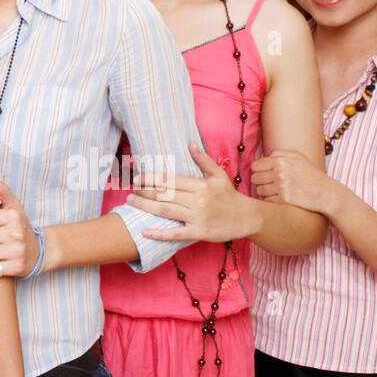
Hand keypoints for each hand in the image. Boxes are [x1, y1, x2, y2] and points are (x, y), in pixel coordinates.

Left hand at [126, 143, 260, 242]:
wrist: (246, 218)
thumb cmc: (229, 195)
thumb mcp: (218, 175)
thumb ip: (203, 159)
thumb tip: (191, 143)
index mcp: (200, 185)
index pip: (171, 180)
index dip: (152, 178)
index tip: (138, 178)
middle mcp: (198, 200)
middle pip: (166, 194)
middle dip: (145, 191)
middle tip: (131, 189)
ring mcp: (198, 217)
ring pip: (167, 211)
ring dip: (146, 206)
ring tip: (131, 202)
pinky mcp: (200, 232)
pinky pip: (177, 234)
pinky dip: (160, 233)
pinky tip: (145, 231)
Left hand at [250, 149, 338, 216]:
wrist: (326, 193)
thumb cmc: (312, 174)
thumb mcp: (299, 158)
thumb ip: (280, 154)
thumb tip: (264, 156)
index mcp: (280, 160)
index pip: (255, 166)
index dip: (258, 170)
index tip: (263, 173)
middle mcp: (279, 172)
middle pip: (254, 178)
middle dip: (260, 181)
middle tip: (269, 183)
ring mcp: (281, 186)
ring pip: (259, 190)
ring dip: (265, 191)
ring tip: (276, 190)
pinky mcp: (284, 199)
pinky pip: (267, 200)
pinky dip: (271, 200)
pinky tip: (280, 197)